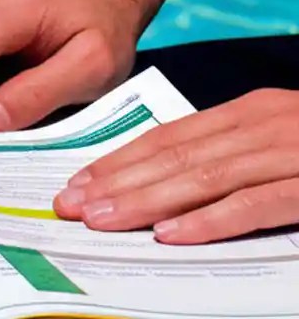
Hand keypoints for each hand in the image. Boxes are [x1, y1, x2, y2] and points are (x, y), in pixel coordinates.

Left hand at [54, 88, 298, 243]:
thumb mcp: (278, 136)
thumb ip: (232, 152)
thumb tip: (173, 178)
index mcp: (248, 114)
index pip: (170, 136)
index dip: (120, 160)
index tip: (78, 181)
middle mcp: (260, 128)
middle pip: (175, 157)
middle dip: (116, 182)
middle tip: (70, 204)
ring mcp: (287, 155)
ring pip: (202, 179)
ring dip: (145, 200)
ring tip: (100, 220)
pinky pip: (254, 205)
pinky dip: (209, 219)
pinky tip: (169, 234)